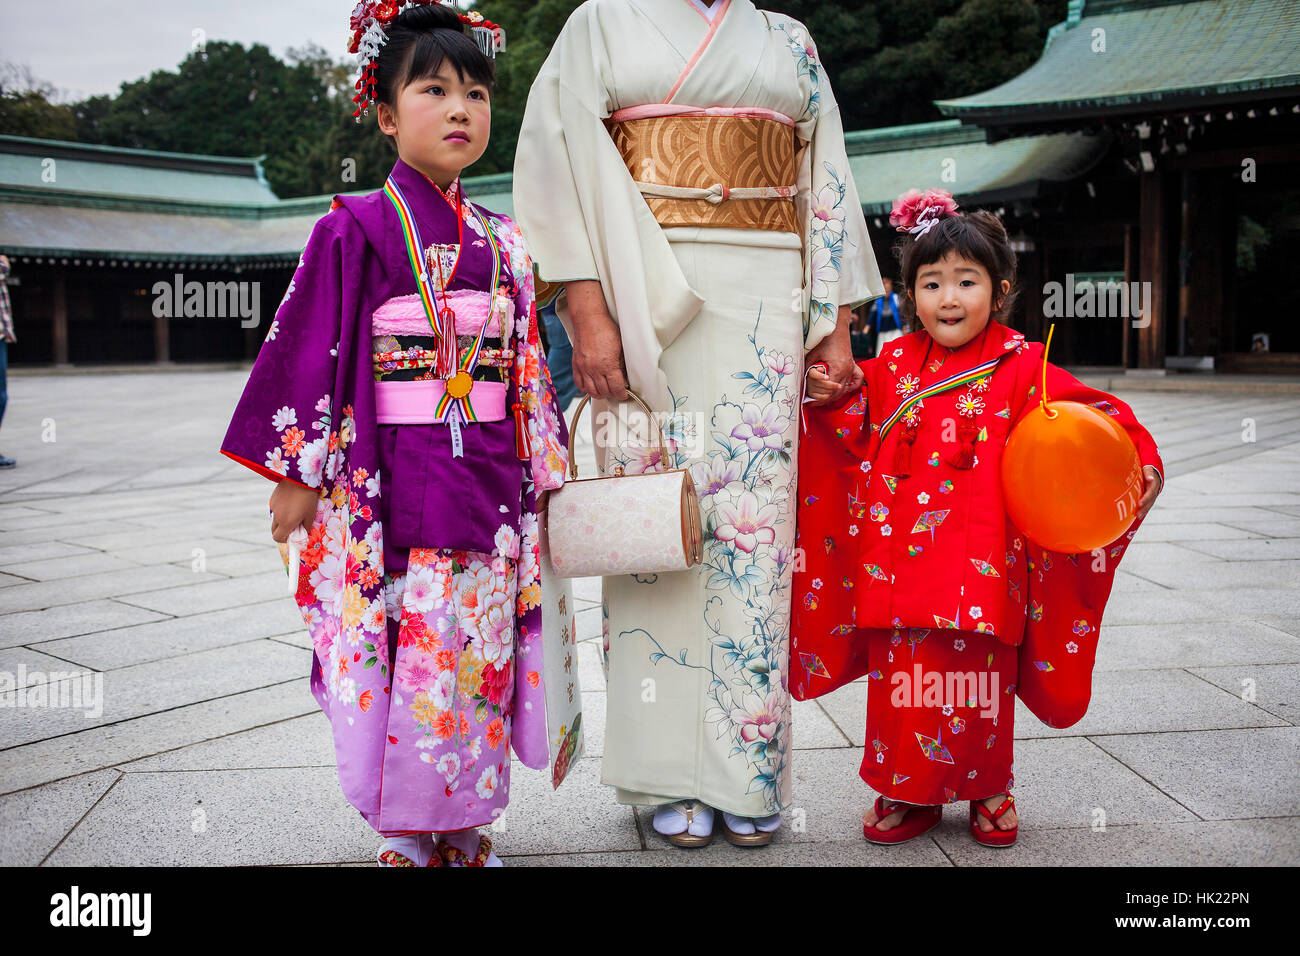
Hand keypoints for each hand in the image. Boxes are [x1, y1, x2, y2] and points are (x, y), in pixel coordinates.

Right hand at [269, 479, 318, 542]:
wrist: (299, 476)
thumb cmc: (308, 497)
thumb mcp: (310, 514)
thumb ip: (305, 527)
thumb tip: (302, 535)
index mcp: (287, 522)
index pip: (278, 538)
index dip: (285, 540)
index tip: (292, 537)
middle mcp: (277, 516)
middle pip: (275, 531)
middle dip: (282, 531)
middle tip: (294, 526)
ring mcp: (273, 507)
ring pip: (275, 520)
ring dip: (282, 520)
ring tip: (294, 510)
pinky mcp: (272, 499)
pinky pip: (275, 510)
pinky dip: (281, 510)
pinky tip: (290, 501)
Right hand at [566, 280, 628, 400]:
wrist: (589, 319)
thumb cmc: (605, 329)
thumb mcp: (621, 347)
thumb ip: (622, 364)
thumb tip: (624, 376)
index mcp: (608, 365)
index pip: (616, 388)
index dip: (622, 394)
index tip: (624, 394)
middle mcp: (594, 369)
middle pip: (604, 392)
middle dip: (612, 394)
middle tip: (616, 392)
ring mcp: (583, 368)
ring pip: (591, 391)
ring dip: (600, 393)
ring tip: (605, 391)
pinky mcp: (576, 365)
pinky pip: (579, 384)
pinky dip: (586, 388)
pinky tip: (592, 386)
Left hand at [804, 309, 862, 405]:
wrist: (836, 326)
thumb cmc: (824, 338)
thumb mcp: (813, 354)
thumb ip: (808, 369)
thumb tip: (801, 382)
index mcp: (838, 369)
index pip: (829, 390)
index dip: (819, 398)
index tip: (809, 401)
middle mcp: (847, 370)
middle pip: (837, 393)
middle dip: (825, 400)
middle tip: (813, 403)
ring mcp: (851, 368)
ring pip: (845, 389)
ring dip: (834, 395)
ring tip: (823, 400)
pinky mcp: (853, 364)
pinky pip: (856, 380)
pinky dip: (850, 387)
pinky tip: (842, 390)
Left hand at [1135, 465, 1162, 520]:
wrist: (1152, 470)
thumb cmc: (1147, 469)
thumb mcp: (1148, 469)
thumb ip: (1148, 473)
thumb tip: (1150, 478)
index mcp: (1154, 483)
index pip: (1150, 492)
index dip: (1146, 498)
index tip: (1139, 504)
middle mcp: (1155, 489)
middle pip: (1151, 500)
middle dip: (1145, 507)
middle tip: (1138, 514)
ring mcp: (1153, 493)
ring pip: (1150, 503)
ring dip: (1144, 510)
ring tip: (1138, 516)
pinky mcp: (1150, 496)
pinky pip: (1148, 503)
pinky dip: (1144, 509)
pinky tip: (1138, 515)